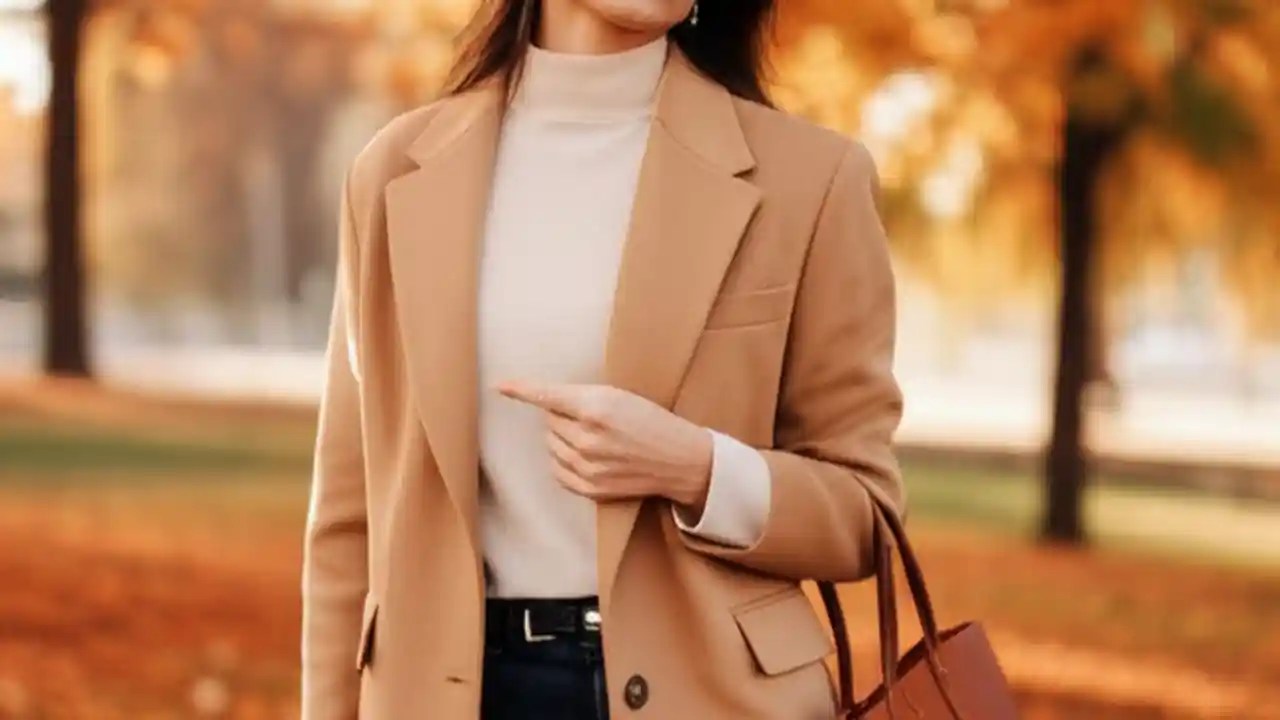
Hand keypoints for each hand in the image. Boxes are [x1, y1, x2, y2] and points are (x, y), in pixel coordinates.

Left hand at [497, 381, 712, 510]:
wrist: (680, 461)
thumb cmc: (653, 422)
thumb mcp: (621, 397)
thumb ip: (583, 398)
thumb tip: (546, 405)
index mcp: (597, 408)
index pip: (549, 396)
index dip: (522, 389)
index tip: (501, 385)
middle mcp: (587, 438)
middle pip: (549, 420)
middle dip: (563, 415)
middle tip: (593, 418)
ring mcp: (587, 466)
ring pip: (551, 445)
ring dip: (563, 438)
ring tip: (595, 438)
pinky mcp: (589, 488)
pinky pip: (557, 469)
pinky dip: (564, 460)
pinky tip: (587, 456)